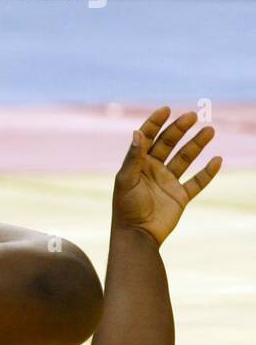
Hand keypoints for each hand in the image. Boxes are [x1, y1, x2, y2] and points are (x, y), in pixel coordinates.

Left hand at [113, 107, 220, 245]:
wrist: (137, 235)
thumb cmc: (126, 207)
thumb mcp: (126, 180)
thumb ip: (134, 157)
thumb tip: (137, 132)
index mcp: (138, 164)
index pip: (148, 138)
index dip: (155, 123)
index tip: (166, 109)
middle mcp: (153, 170)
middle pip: (168, 144)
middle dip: (180, 129)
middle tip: (192, 116)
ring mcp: (168, 182)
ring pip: (186, 158)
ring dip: (197, 145)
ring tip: (210, 130)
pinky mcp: (180, 196)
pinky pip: (198, 181)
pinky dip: (208, 172)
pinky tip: (218, 160)